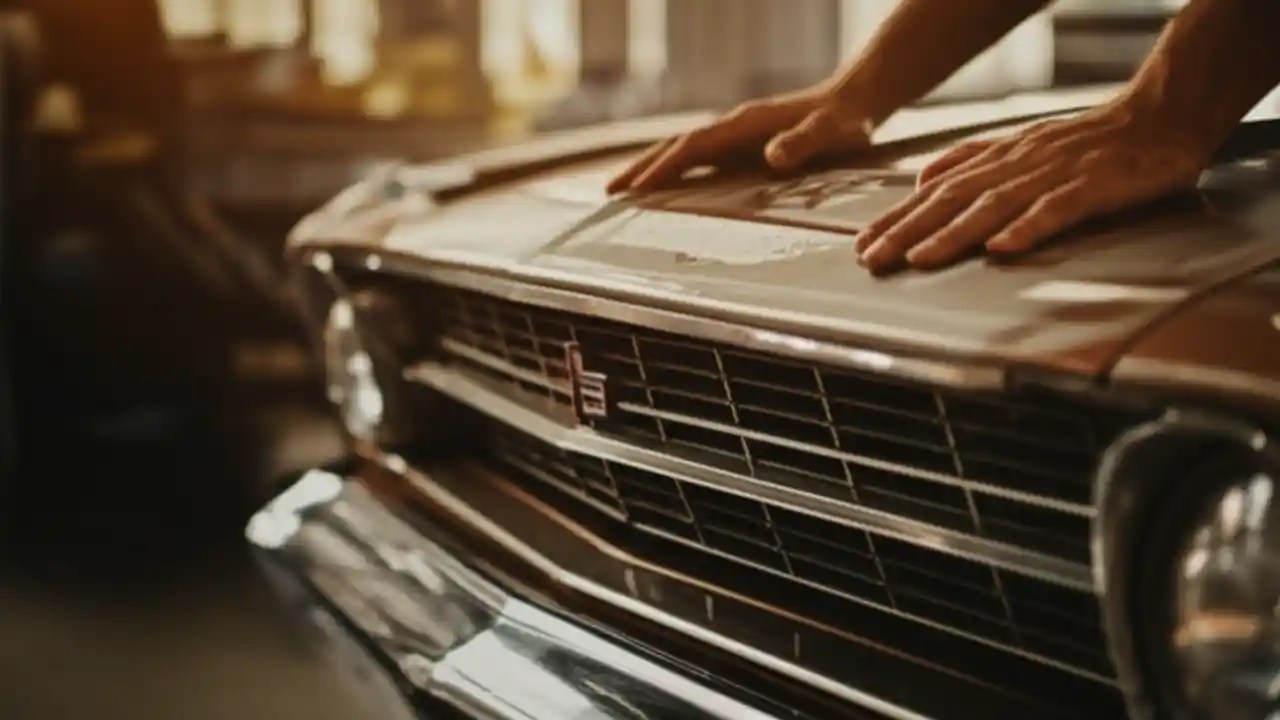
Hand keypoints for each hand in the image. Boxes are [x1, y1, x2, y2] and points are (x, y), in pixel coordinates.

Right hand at [607, 87, 874, 193]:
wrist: (855, 99)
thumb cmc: (845, 120)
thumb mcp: (832, 132)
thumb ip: (804, 142)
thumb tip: (772, 157)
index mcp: (746, 124)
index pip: (695, 146)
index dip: (666, 167)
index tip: (638, 188)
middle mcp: (733, 127)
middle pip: (677, 146)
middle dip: (643, 168)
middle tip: (609, 191)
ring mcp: (735, 137)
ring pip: (683, 152)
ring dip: (652, 169)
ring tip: (622, 191)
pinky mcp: (741, 147)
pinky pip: (699, 160)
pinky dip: (674, 172)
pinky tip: (664, 190)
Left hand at [856, 100, 1211, 273]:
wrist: (1158, 116)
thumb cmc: (1086, 140)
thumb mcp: (1018, 145)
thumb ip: (969, 161)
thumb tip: (920, 180)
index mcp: (996, 159)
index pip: (935, 192)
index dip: (898, 218)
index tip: (862, 245)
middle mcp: (1015, 164)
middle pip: (952, 200)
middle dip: (908, 231)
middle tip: (872, 260)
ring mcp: (1052, 174)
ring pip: (993, 206)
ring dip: (953, 234)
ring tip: (919, 259)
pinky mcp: (1092, 185)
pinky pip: (1056, 208)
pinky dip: (1028, 227)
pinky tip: (1003, 248)